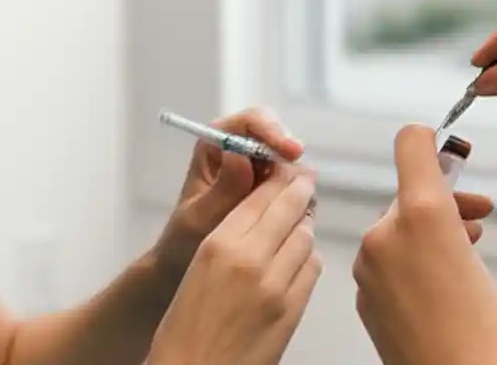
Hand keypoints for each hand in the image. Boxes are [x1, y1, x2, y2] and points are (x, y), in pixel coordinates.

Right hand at [150, 166, 320, 364]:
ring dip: (304, 225)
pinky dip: (309, 257)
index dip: (279, 178)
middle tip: (306, 181)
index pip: (259, 196)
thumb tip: (262, 214)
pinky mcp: (293, 309)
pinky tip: (301, 257)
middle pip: (289, 208)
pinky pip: (312, 269)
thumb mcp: (199, 269)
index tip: (287, 170)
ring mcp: (276, 284)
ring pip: (305, 236)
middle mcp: (250, 258)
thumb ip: (230, 238)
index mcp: (218, 244)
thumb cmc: (185, 326)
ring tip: (302, 220)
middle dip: (300, 190)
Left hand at [153, 108, 304, 275]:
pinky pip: (291, 184)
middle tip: (303, 183)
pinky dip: (297, 196)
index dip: (272, 130)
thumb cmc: (184, 238)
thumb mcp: (200, 217)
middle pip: (275, 137)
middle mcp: (237, 151)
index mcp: (214, 145)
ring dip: (295, 180)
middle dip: (289, 158)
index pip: (249, 122)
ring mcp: (255, 169)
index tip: (290, 151)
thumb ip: (222, 189)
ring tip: (298, 206)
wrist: (185, 263)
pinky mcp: (268, 189)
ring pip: (287, 161)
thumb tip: (240, 154)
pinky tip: (296, 216)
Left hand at [353, 126, 496, 364]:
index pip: (410, 146)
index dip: (430, 142)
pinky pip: (390, 266)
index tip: (446, 147)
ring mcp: (370, 273)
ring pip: (401, 233)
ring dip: (431, 234)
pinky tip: (444, 281)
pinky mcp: (367, 302)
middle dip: (444, 203)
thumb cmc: (478, 332)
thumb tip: (424, 147)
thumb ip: (441, 192)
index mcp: (415, 216)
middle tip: (478, 214)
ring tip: (467, 252)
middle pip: (408, 198)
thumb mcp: (468, 245)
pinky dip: (415, 264)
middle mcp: (382, 239)